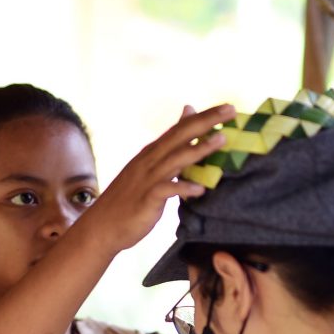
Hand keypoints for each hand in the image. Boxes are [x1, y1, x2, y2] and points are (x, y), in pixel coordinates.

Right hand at [77, 103, 232, 253]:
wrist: (102, 226)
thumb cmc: (129, 200)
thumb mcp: (148, 171)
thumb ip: (166, 151)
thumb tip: (182, 130)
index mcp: (151, 153)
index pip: (179, 129)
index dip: (203, 116)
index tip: (227, 107)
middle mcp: (149, 161)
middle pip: (180, 135)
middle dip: (206, 121)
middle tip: (231, 109)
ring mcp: (147, 179)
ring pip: (176, 159)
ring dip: (200, 148)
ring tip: (221, 139)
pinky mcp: (146, 199)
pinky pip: (167, 190)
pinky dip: (183, 188)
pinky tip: (200, 189)